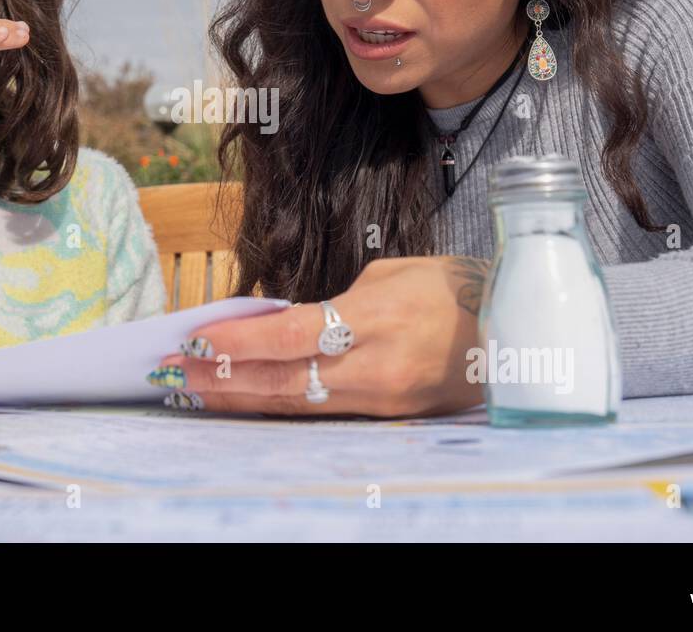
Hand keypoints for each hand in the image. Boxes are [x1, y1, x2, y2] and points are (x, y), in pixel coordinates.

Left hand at [148, 256, 489, 417]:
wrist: (516, 333)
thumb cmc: (451, 289)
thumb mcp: (391, 274)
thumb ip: (337, 302)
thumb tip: (286, 320)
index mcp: (378, 318)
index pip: (291, 333)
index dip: (239, 339)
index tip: (195, 338)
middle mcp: (378, 366)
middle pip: (285, 380)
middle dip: (225, 378)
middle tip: (175, 374)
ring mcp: (384, 399)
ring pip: (298, 405)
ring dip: (242, 399)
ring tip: (196, 392)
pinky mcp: (390, 418)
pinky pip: (323, 413)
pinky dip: (279, 407)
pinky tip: (246, 402)